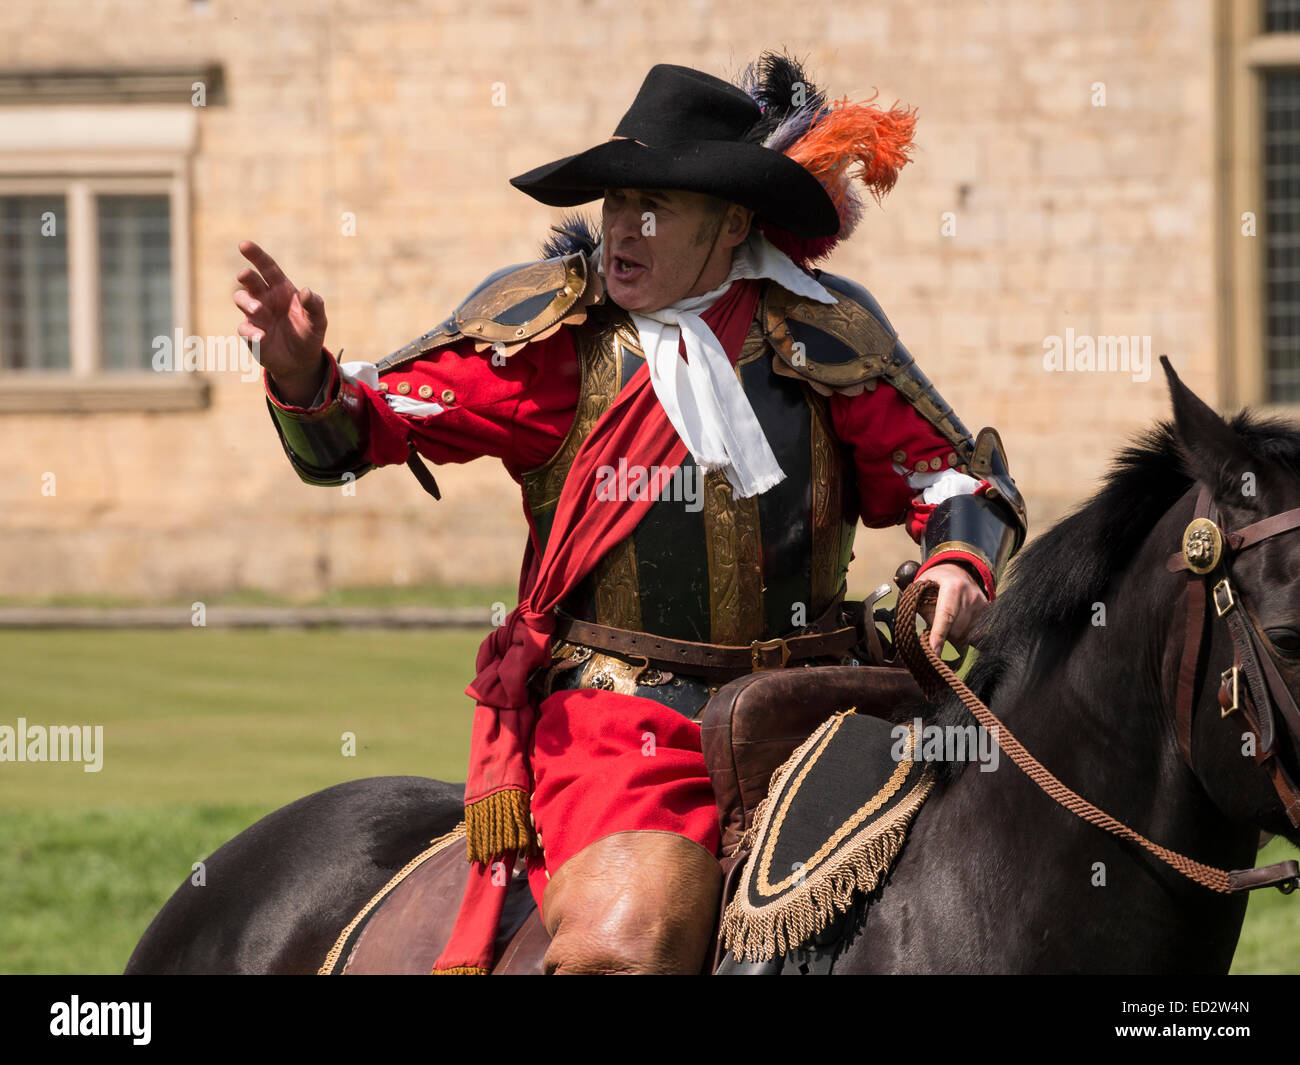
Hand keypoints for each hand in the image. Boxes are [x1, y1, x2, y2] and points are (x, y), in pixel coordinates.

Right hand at [234, 240, 327, 400]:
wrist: (302, 361)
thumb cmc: (308, 333)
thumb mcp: (318, 320)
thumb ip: (315, 305)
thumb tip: (307, 292)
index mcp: (281, 289)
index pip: (267, 268)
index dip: (256, 256)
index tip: (244, 244)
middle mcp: (265, 298)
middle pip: (250, 281)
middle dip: (246, 276)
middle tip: (245, 275)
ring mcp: (256, 316)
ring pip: (242, 299)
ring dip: (247, 302)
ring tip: (259, 309)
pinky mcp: (251, 334)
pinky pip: (245, 329)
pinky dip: (251, 332)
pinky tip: (261, 337)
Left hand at [916, 563, 987, 652]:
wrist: (960, 570)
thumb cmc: (937, 580)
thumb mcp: (922, 585)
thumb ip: (919, 604)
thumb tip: (920, 632)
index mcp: (952, 586)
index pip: (945, 615)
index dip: (939, 634)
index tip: (934, 649)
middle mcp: (970, 595)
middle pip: (956, 630)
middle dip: (943, 634)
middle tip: (936, 625)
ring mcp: (981, 604)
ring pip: (966, 635)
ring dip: (954, 636)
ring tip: (949, 622)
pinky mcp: (988, 612)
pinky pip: (976, 634)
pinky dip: (966, 636)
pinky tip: (960, 627)